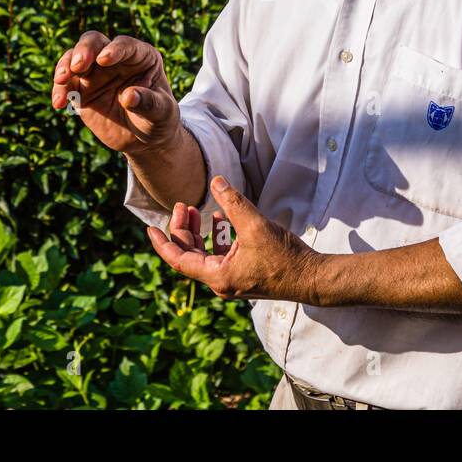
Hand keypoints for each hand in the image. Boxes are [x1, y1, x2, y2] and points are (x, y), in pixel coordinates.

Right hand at [50, 31, 180, 155]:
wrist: (144, 140)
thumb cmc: (159, 120)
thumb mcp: (162, 113)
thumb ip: (149, 103)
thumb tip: (129, 96)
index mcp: (141, 57)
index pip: (126, 45)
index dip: (115, 50)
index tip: (103, 60)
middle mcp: (115, 59)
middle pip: (94, 42)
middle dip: (83, 50)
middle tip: (77, 65)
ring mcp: (96, 73)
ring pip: (73, 59)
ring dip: (64, 67)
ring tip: (61, 81)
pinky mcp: (81, 90)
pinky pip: (65, 84)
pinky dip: (60, 91)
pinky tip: (59, 103)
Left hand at [146, 176, 323, 303]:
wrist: (312, 278)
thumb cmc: (285, 257)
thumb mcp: (256, 226)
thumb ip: (233, 203)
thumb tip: (216, 180)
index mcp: (218, 276)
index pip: (178, 260)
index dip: (162, 243)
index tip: (149, 228)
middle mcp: (221, 282)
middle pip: (189, 255)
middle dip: (182, 230)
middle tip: (183, 205)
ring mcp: (233, 279)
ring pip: (205, 255)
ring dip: (199, 233)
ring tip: (199, 210)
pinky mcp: (244, 273)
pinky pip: (221, 255)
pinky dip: (217, 237)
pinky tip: (223, 219)